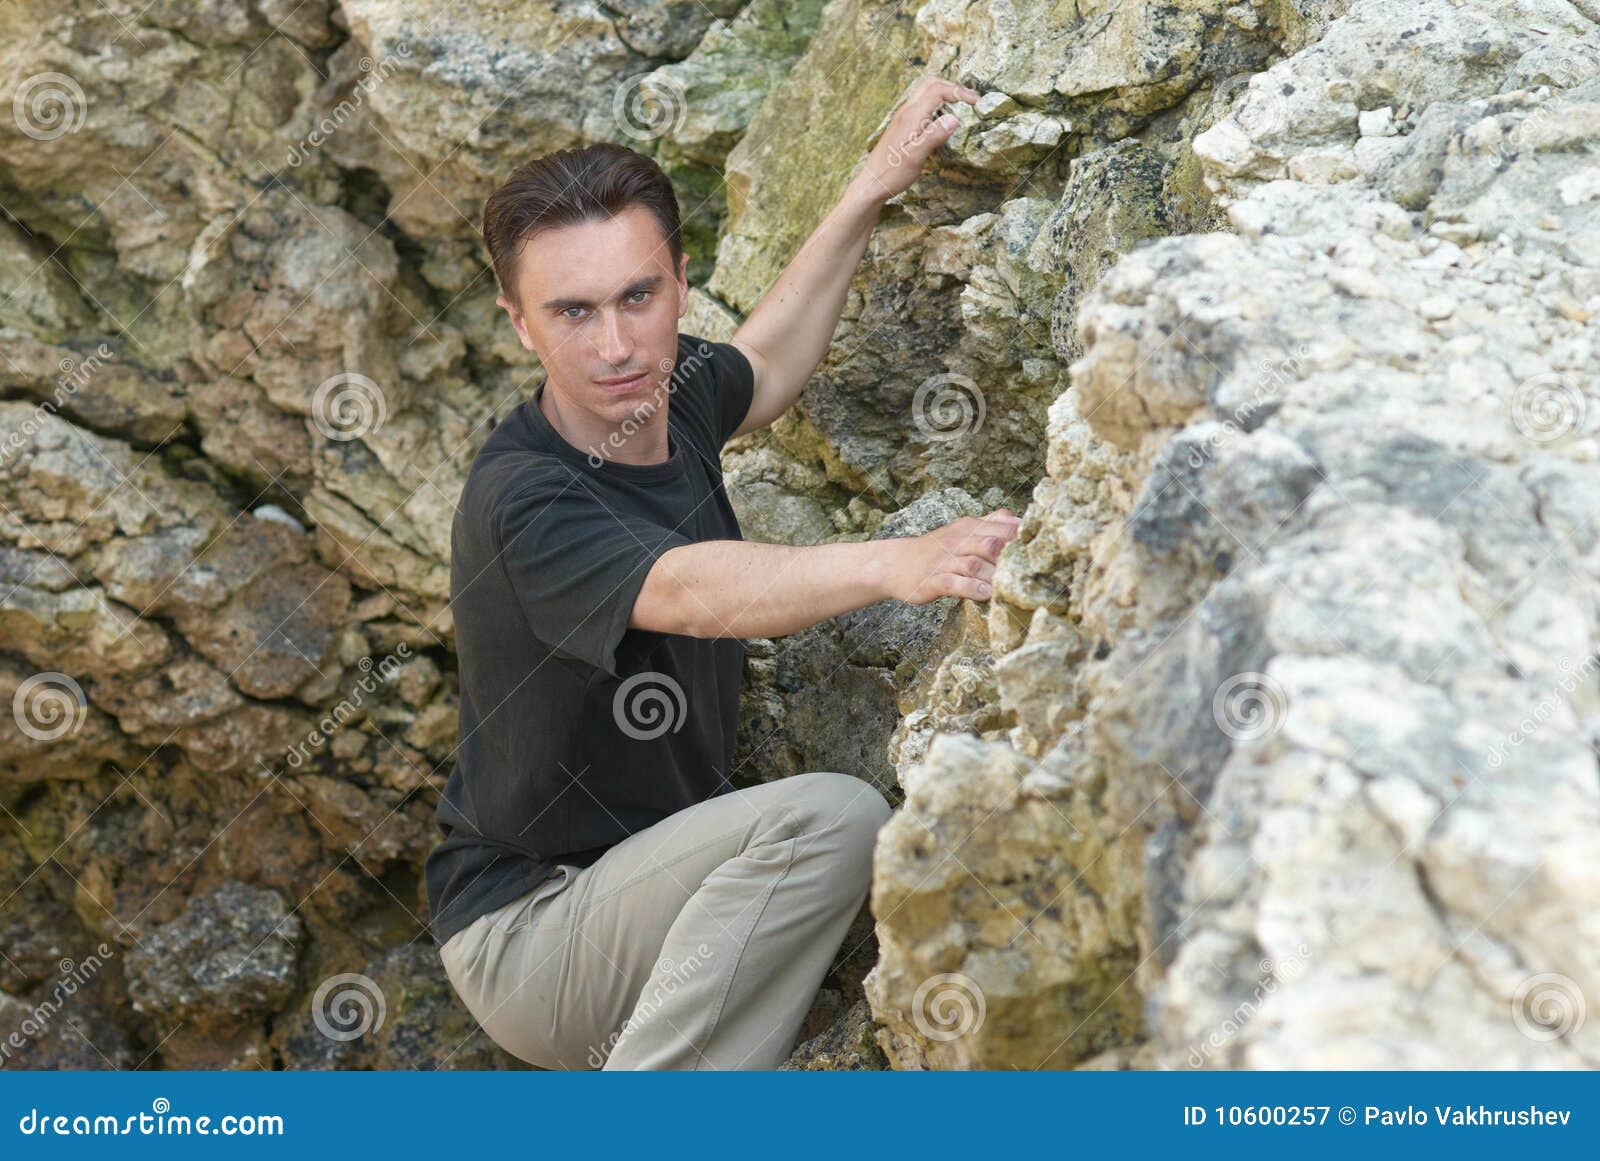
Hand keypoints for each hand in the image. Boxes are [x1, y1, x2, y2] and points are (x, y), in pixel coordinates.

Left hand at [854, 75, 981, 202]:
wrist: (871, 184)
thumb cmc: (891, 174)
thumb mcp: (915, 158)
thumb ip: (934, 136)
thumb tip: (954, 118)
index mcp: (911, 116)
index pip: (938, 90)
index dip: (959, 92)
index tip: (977, 102)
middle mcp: (906, 112)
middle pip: (931, 83)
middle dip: (952, 87)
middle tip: (970, 100)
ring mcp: (903, 118)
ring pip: (925, 93)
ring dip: (945, 94)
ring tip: (961, 106)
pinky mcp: (903, 126)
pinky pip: (922, 105)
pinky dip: (937, 104)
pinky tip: (943, 119)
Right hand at [881, 508, 1021, 605]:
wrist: (893, 563)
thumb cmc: (934, 550)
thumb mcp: (960, 531)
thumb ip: (988, 524)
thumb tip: (1018, 519)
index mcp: (967, 527)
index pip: (1000, 527)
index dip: (1022, 538)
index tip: (1040, 551)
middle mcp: (956, 541)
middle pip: (990, 543)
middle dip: (1011, 558)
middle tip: (1029, 573)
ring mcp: (943, 561)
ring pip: (974, 564)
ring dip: (994, 576)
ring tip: (1010, 587)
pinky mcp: (932, 580)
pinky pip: (955, 583)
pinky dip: (972, 589)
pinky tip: (985, 596)